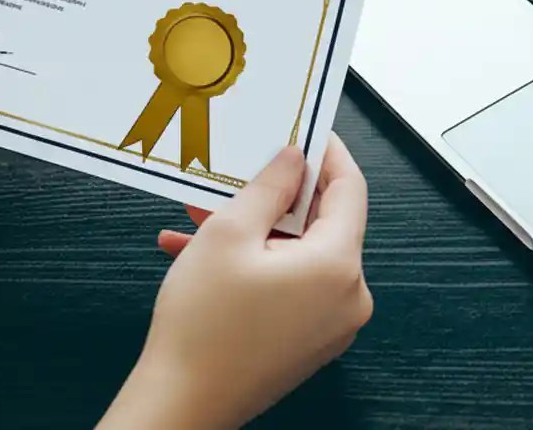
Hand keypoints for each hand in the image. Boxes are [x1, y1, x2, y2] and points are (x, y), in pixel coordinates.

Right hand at [100, 135, 371, 429]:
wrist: (181, 404)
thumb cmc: (202, 326)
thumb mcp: (229, 234)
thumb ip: (269, 186)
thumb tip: (294, 158)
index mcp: (339, 266)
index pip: (351, 189)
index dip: (328, 154)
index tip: (308, 130)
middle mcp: (348, 297)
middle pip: (322, 223)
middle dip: (276, 196)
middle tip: (241, 172)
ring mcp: (331, 324)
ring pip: (298, 254)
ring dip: (255, 231)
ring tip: (202, 215)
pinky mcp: (309, 340)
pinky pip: (289, 285)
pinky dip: (254, 265)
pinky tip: (198, 253)